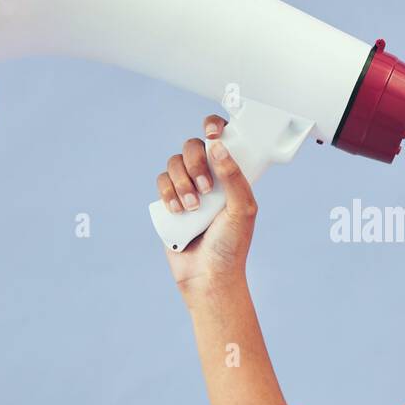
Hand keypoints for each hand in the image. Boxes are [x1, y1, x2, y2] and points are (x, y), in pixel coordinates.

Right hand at [158, 114, 257, 295]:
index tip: (212, 134)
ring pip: (174, 163)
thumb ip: (234, 177)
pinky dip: (167, 193)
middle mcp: (209, 177)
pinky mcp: (170, 202)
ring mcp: (188, 188)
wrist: (207, 276)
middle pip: (192, 146)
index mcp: (231, 174)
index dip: (214, 127)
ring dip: (181, 183)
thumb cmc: (231, 246)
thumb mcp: (243, 210)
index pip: (222, 139)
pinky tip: (177, 210)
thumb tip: (217, 147)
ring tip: (192, 208)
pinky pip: (161, 182)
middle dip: (195, 165)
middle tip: (205, 189)